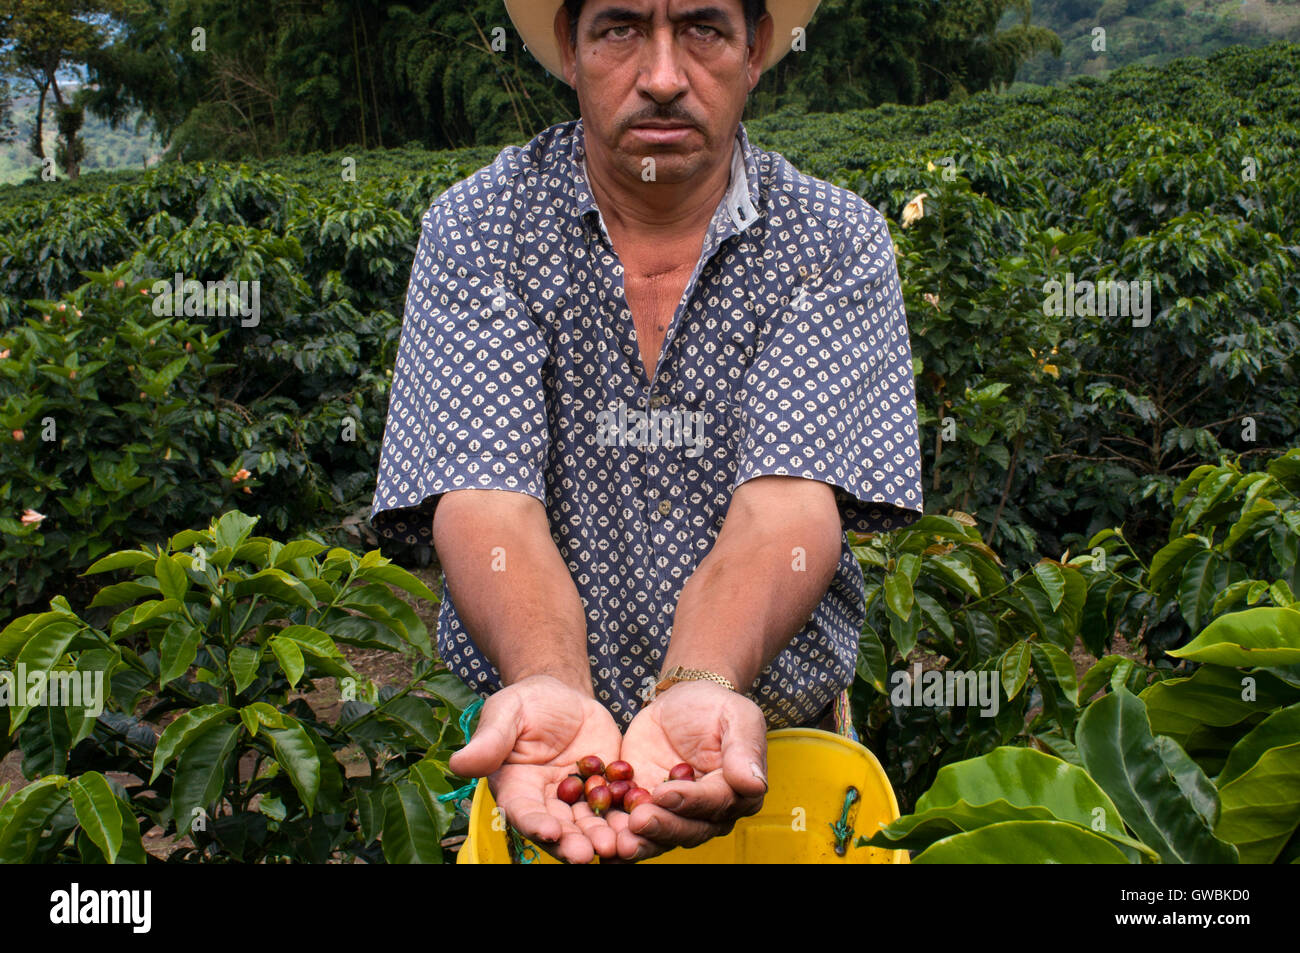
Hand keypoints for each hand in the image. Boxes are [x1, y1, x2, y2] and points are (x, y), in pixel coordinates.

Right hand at [447, 674, 622, 863]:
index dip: (534, 824)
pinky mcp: (604, 791)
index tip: (548, 832)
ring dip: (602, 838)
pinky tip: (642, 823)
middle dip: (573, 843)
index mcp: (516, 788)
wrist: (563, 695)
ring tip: (618, 846)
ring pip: (588, 825)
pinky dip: (627, 818)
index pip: (523, 811)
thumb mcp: (506, 712)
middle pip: (558, 829)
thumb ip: (489, 741)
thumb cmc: (527, 702)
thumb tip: (458, 763)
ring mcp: (576, 800)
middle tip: (590, 854)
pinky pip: (615, 808)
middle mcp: (545, 802)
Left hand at [610, 681, 767, 861]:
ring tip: (617, 842)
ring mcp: (677, 815)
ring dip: (640, 842)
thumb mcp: (735, 716)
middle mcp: (710, 813)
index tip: (665, 793)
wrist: (679, 703)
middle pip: (688, 828)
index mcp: (737, 792)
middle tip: (637, 820)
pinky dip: (619, 838)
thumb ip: (744, 749)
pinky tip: (602, 846)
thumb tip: (754, 784)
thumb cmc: (713, 706)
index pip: (714, 803)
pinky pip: (635, 830)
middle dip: (662, 826)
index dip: (690, 801)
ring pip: (661, 837)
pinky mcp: (647, 810)